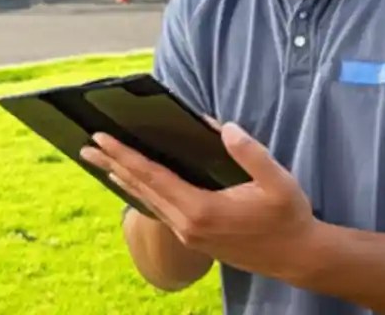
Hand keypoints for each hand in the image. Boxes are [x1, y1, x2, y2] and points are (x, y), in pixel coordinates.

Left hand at [80, 123, 319, 282]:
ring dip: (122, 178)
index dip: (125, 156)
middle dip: (112, 164)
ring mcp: (188, 235)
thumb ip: (250, 153)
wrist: (299, 258)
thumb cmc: (289, 217)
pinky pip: (158, 210)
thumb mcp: (278, 181)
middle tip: (85, 146)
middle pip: (141, 189)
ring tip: (99, 161)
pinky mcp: (193, 238)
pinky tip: (131, 182)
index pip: (154, 176)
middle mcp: (188, 226)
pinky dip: (140, 192)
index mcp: (202, 210)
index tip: (102, 138)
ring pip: (146, 201)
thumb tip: (222, 127)